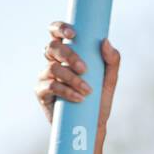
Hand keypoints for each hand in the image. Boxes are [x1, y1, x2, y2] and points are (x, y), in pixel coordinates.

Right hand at [35, 21, 120, 137]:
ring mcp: (46, 76)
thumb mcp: (110, 79)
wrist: (93, 125)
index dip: (60, 28)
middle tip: (85, 69)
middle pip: (52, 47)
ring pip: (53, 68)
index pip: (56, 32)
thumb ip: (112, 60)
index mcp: (67, 53)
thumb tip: (105, 41)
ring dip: (72, 79)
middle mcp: (54, 62)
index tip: (73, 34)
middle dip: (69, 56)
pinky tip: (78, 98)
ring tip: (87, 91)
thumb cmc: (99, 100)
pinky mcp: (41, 92)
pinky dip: (66, 91)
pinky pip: (50, 86)